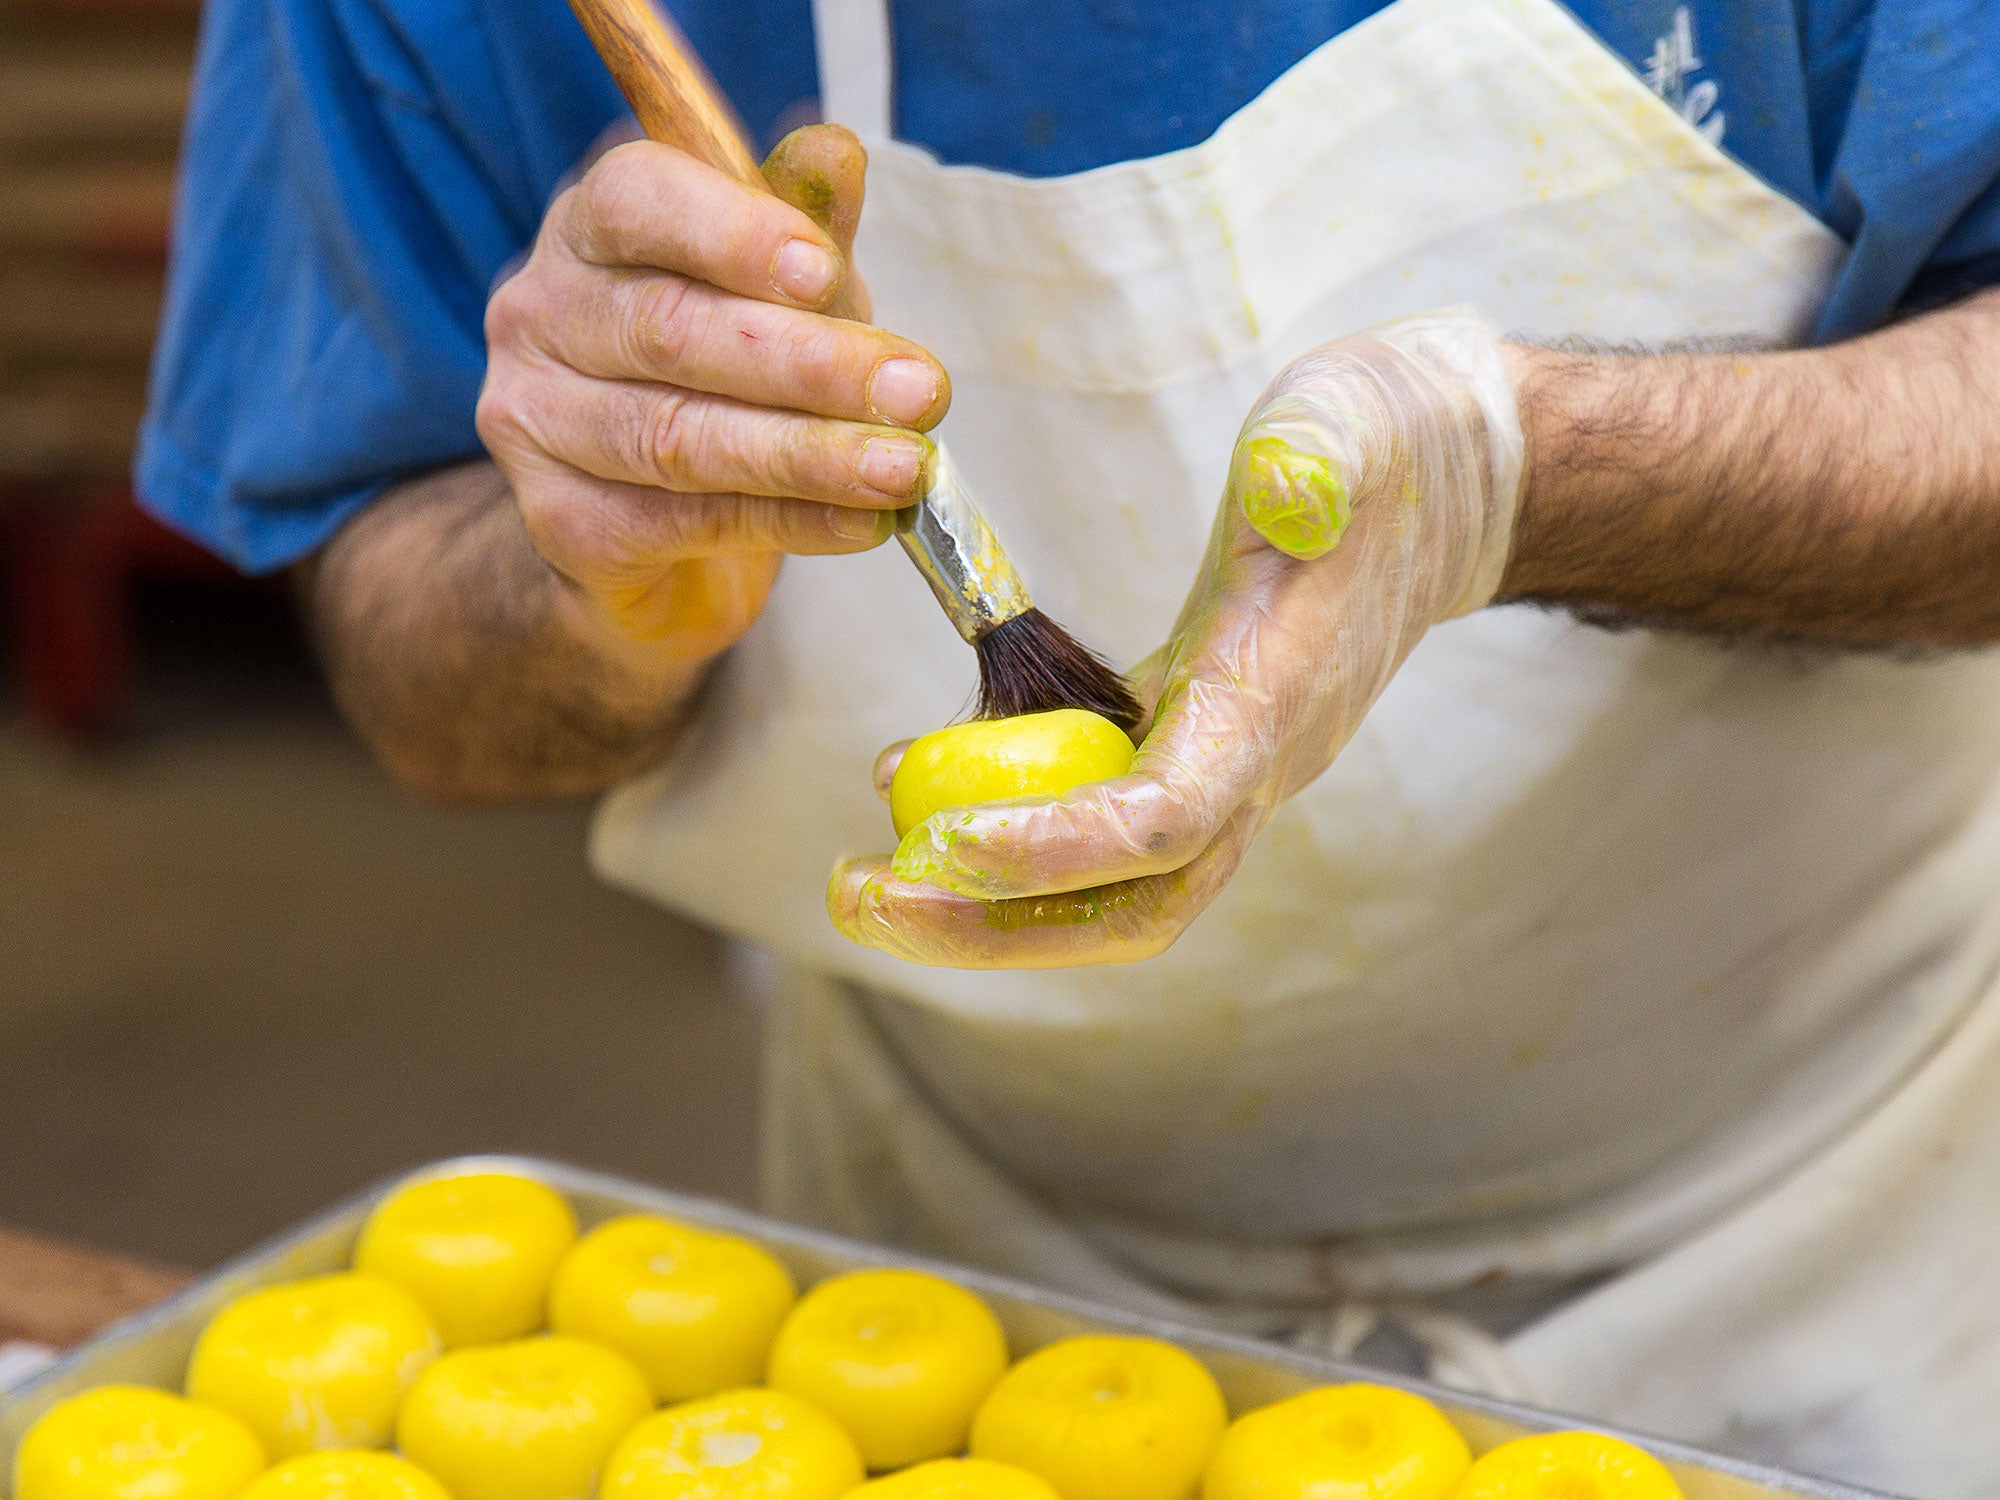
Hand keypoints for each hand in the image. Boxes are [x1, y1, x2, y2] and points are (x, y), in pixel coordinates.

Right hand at [475, 124, 950, 668]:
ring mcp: (537, 423)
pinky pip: (685, 522)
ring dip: (808, 454)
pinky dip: (789, 521)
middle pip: (671, 329)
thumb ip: (803, 230)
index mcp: (589, 232)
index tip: (822, 270)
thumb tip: (836, 153)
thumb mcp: (773, 293)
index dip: (732, 234)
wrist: (637, 528)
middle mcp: (541, 316)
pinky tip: (860, 522)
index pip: (635, 201)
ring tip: (901, 467)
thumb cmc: (716, 379)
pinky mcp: (560, 523)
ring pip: (679, 437)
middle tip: (916, 391)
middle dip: (809, 363)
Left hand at [827, 308, 1523, 966]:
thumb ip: (1319, 455)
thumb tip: (1288, 485)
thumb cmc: (1391, 447)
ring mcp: (1226, 767)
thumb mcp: (1352, 419)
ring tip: (863, 882)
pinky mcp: (1192, 745)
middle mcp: (1255, 765)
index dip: (1054, 847)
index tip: (939, 837)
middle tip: (861, 902)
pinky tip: (910, 786)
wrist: (1455, 486)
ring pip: (1107, 891)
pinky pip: (1095, 826)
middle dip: (991, 924)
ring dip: (982, 907)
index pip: (1168, 821)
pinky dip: (1003, 833)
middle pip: (1128, 904)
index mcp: (1277, 700)